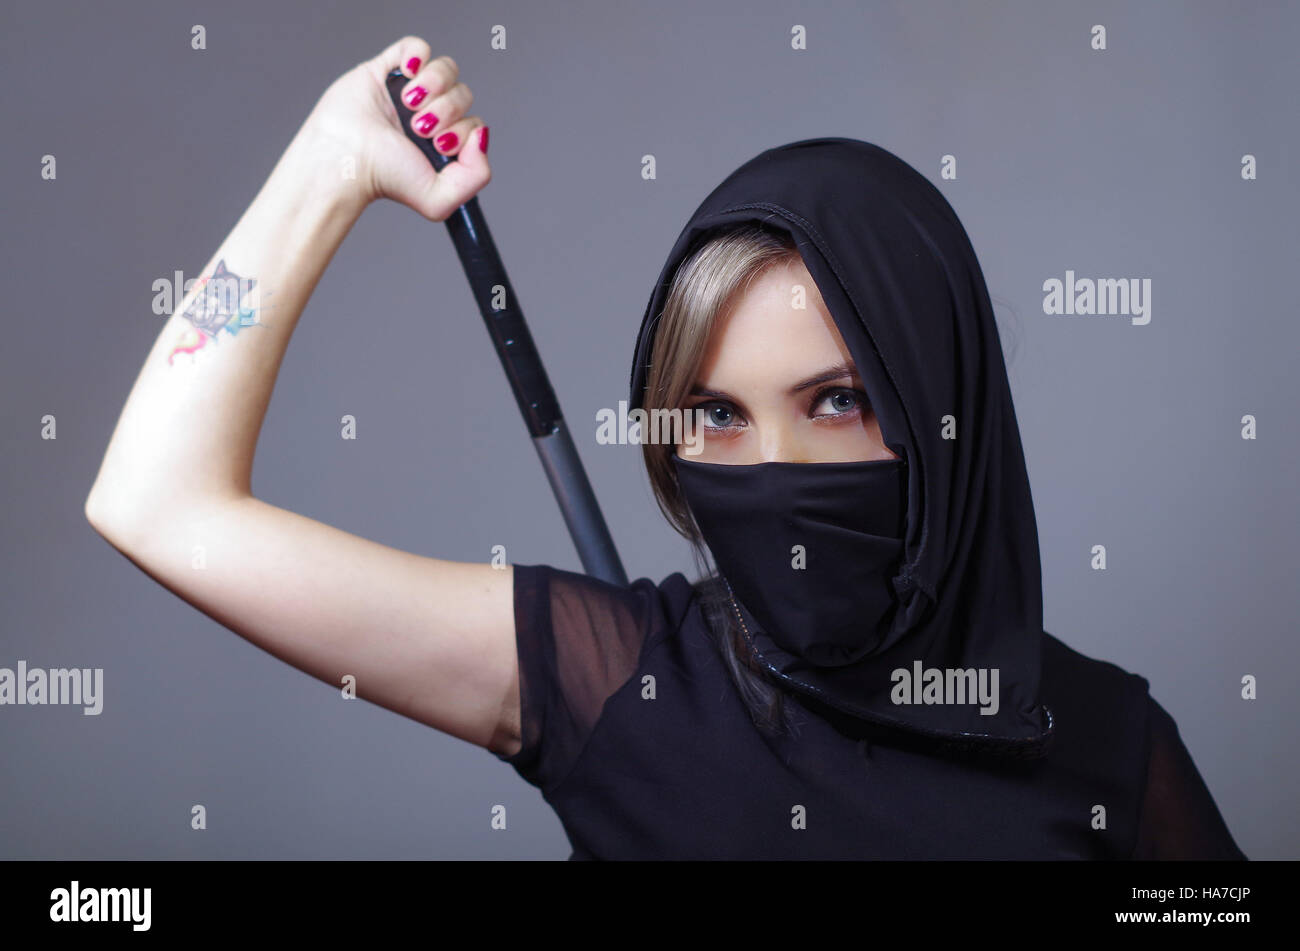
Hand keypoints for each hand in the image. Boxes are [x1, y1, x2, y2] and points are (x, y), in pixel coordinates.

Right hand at [295, 35, 490, 221]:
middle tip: (419, 128)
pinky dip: (418, 55)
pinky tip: (406, 75)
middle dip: (446, 111)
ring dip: (434, 85)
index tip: (439, 145)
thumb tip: (482, 135)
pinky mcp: (387, 69)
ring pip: (446, 69)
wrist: (348, 158)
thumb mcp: (440, 199)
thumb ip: (476, 176)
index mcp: (444, 141)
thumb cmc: (385, 180)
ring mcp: (409, 91)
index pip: (474, 123)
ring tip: (409, 103)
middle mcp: (431, 115)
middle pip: (462, 94)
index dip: (463, 130)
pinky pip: (417, 47)